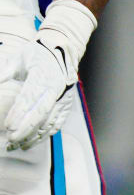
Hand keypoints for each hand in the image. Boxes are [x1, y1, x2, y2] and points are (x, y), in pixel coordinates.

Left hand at [0, 0, 95, 150]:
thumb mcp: (17, 59)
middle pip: (40, 113)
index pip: (30, 98)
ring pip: (49, 121)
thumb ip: (4, 72)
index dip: (20, 114)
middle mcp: (55, 89)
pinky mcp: (66, 104)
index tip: (9, 126)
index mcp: (43, 76)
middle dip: (26, 129)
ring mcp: (63, 98)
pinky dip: (46, 133)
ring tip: (19, 145)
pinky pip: (57, 122)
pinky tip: (34, 140)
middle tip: (12, 140)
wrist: (62, 50)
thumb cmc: (38, 54)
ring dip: (34, 135)